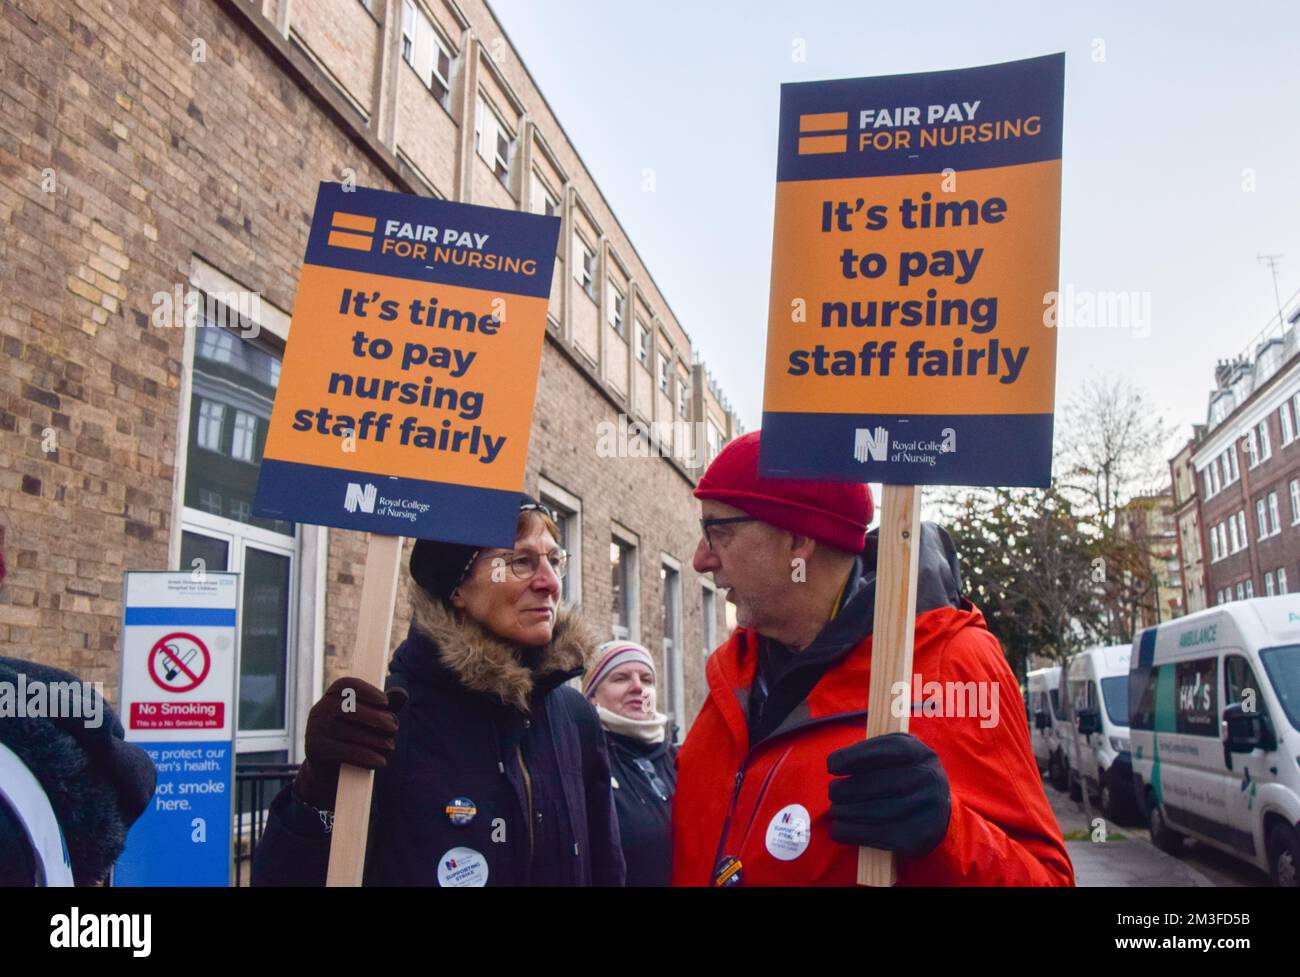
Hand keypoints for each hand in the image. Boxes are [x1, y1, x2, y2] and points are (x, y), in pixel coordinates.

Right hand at [294, 678, 407, 808]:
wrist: (329, 772)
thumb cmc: (354, 738)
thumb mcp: (370, 722)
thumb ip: (384, 708)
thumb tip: (402, 693)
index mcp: (332, 697)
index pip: (346, 684)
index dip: (366, 690)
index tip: (385, 701)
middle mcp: (319, 710)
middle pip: (348, 708)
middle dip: (374, 717)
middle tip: (394, 726)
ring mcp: (314, 729)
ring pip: (347, 731)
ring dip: (373, 739)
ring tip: (390, 746)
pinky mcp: (315, 749)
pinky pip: (343, 750)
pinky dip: (365, 756)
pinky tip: (380, 761)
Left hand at [827, 732, 950, 857]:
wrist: (937, 811)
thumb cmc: (902, 776)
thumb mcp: (894, 757)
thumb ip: (871, 753)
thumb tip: (835, 763)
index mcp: (920, 752)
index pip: (890, 750)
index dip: (857, 756)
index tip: (831, 764)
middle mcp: (930, 778)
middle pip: (885, 783)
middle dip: (850, 788)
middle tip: (832, 791)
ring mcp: (929, 808)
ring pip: (881, 811)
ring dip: (849, 812)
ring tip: (834, 810)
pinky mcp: (921, 837)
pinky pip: (882, 836)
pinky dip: (853, 832)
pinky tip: (838, 829)